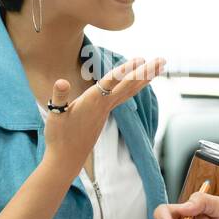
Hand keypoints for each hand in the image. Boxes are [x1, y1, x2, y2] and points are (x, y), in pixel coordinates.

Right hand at [41, 56, 164, 177]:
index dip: (125, 70)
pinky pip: (124, 96)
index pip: (112, 82)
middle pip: (129, 85)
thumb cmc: (59, 137)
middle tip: (163, 59)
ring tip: (158, 67)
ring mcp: (106, 110)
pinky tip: (140, 83)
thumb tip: (61, 82)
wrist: (66, 159)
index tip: (140, 59)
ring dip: (145, 78)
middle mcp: (104, 105)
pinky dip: (134, 87)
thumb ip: (58, 97)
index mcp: (92, 102)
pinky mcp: (104, 115)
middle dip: (146, 71)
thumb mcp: (55, 116)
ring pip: (130, 91)